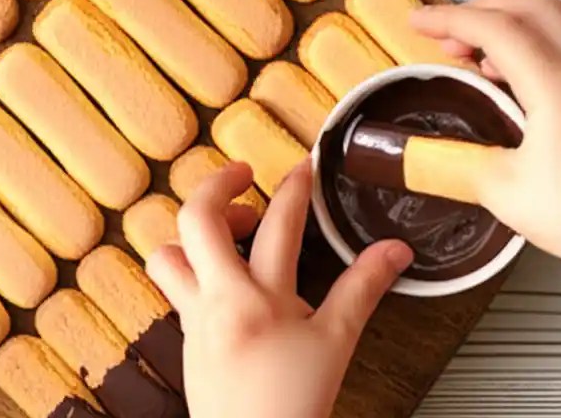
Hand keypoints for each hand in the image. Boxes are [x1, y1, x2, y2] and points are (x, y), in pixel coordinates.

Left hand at [146, 161, 412, 417]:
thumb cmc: (289, 405)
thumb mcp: (336, 343)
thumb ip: (362, 289)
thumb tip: (393, 252)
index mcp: (260, 298)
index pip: (279, 223)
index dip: (296, 187)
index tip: (307, 167)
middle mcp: (218, 301)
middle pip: (198, 220)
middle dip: (218, 185)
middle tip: (241, 174)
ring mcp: (194, 318)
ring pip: (167, 255)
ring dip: (191, 233)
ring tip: (224, 229)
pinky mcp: (185, 338)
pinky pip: (173, 289)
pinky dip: (189, 268)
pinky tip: (216, 276)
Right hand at [410, 0, 560, 282]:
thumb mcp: (499, 189)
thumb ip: (459, 158)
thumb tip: (424, 150)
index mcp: (555, 86)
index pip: (495, 30)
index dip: (449, 19)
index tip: (416, 23)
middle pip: (529, 7)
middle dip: (480, 10)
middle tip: (446, 38)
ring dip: (522, 10)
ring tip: (491, 40)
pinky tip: (547, 40)